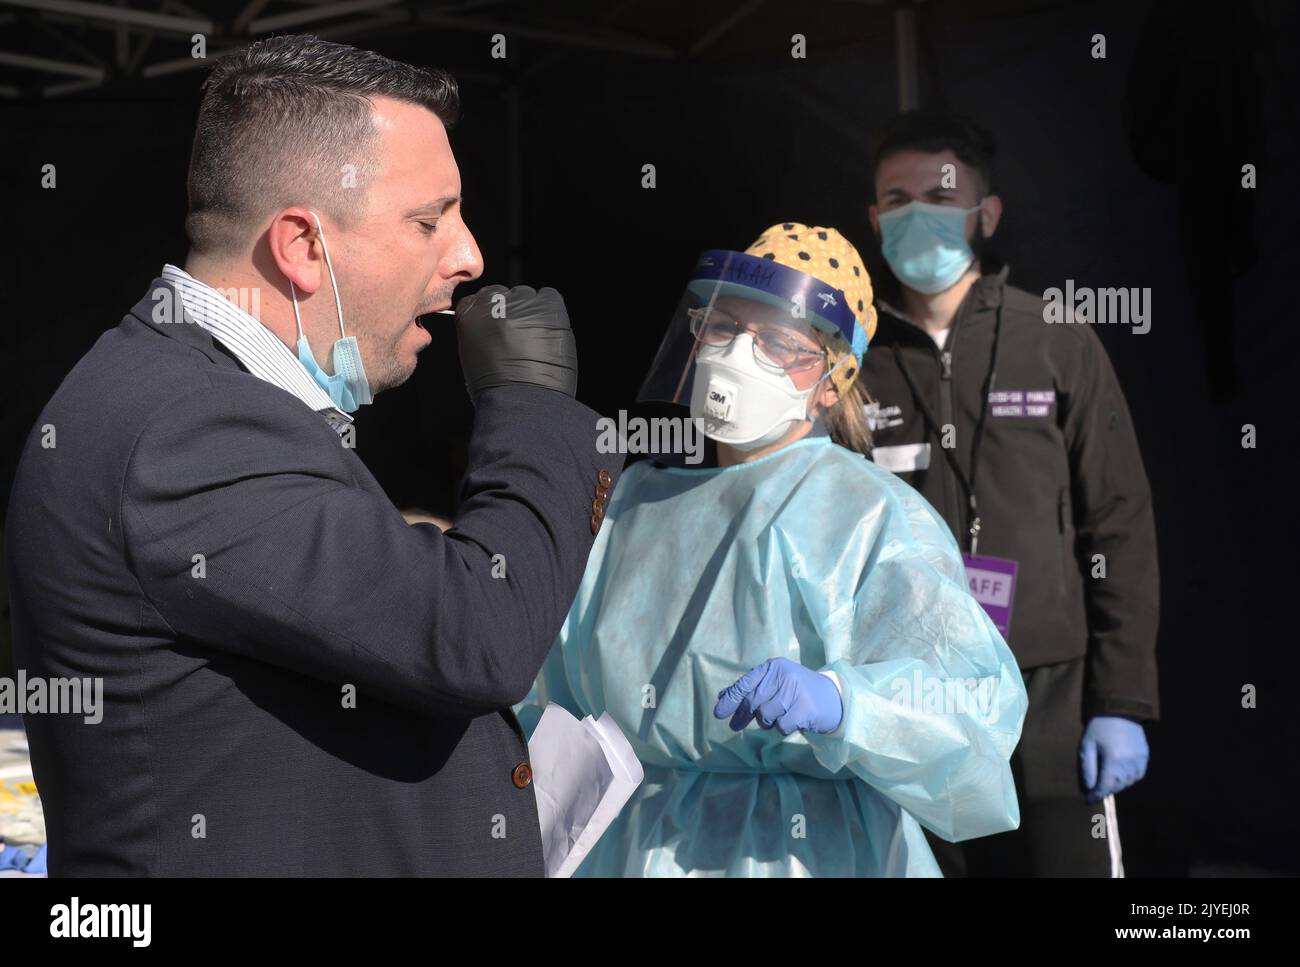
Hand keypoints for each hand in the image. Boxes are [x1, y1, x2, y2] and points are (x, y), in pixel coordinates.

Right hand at [455, 285, 577, 400]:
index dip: (493, 313)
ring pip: (528, 297)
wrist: (523, 401)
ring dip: (533, 313)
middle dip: (514, 313)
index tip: (500, 325)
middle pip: (506, 295)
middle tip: (521, 337)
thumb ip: (479, 334)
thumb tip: (492, 327)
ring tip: (537, 340)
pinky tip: (549, 332)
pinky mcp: (547, 307)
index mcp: (469, 316)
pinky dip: (551, 311)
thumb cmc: (498, 390)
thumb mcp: (473, 357)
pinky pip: (550, 296)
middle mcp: (494, 304)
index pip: (480, 298)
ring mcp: (522, 304)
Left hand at [713, 658, 842, 734]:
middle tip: (736, 724)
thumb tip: (721, 696)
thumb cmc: (797, 691)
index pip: (746, 683)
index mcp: (773, 667)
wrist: (833, 698)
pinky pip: (781, 727)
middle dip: (743, 715)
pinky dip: (783, 728)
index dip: (730, 699)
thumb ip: (749, 688)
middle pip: (753, 702)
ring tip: (780, 715)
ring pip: (766, 716)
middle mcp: (783, 675)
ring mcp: (795, 691)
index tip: (718, 713)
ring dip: (768, 722)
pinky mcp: (805, 709)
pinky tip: (792, 720)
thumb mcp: (773, 683)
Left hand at [1079, 715, 1148, 802]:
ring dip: (1117, 784)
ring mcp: (1140, 760)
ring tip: (1107, 777)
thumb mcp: (1087, 745)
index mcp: (1113, 760)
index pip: (1105, 786)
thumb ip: (1087, 768)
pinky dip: (1128, 777)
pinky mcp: (1145, 756)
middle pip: (1117, 786)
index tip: (1088, 800)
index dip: (1096, 795)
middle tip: (1095, 787)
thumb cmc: (1099, 728)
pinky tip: (1120, 771)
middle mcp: (1129, 763)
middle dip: (1106, 788)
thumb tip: (1089, 788)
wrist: (1119, 711)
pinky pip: (1137, 775)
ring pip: (1128, 782)